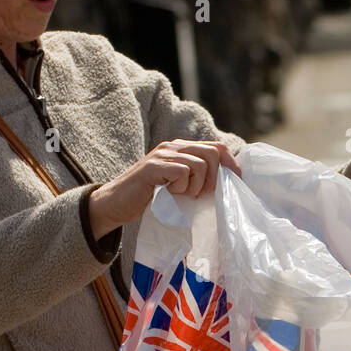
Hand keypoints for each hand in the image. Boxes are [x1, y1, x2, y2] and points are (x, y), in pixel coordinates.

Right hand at [87, 139, 241, 240]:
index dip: (231, 165)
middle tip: (200, 195)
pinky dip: (181, 188)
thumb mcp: (180, 187)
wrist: (115, 204)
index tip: (235, 183)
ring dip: (196, 186)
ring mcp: (162, 154)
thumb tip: (228, 185)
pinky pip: (182, 172)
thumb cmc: (150, 199)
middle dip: (214, 179)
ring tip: (181, 195)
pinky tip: (169, 194)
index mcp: (182, 149)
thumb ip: (198, 180)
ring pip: (200, 164)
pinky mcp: (153, 166)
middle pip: (213, 153)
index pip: (217, 147)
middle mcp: (173, 147)